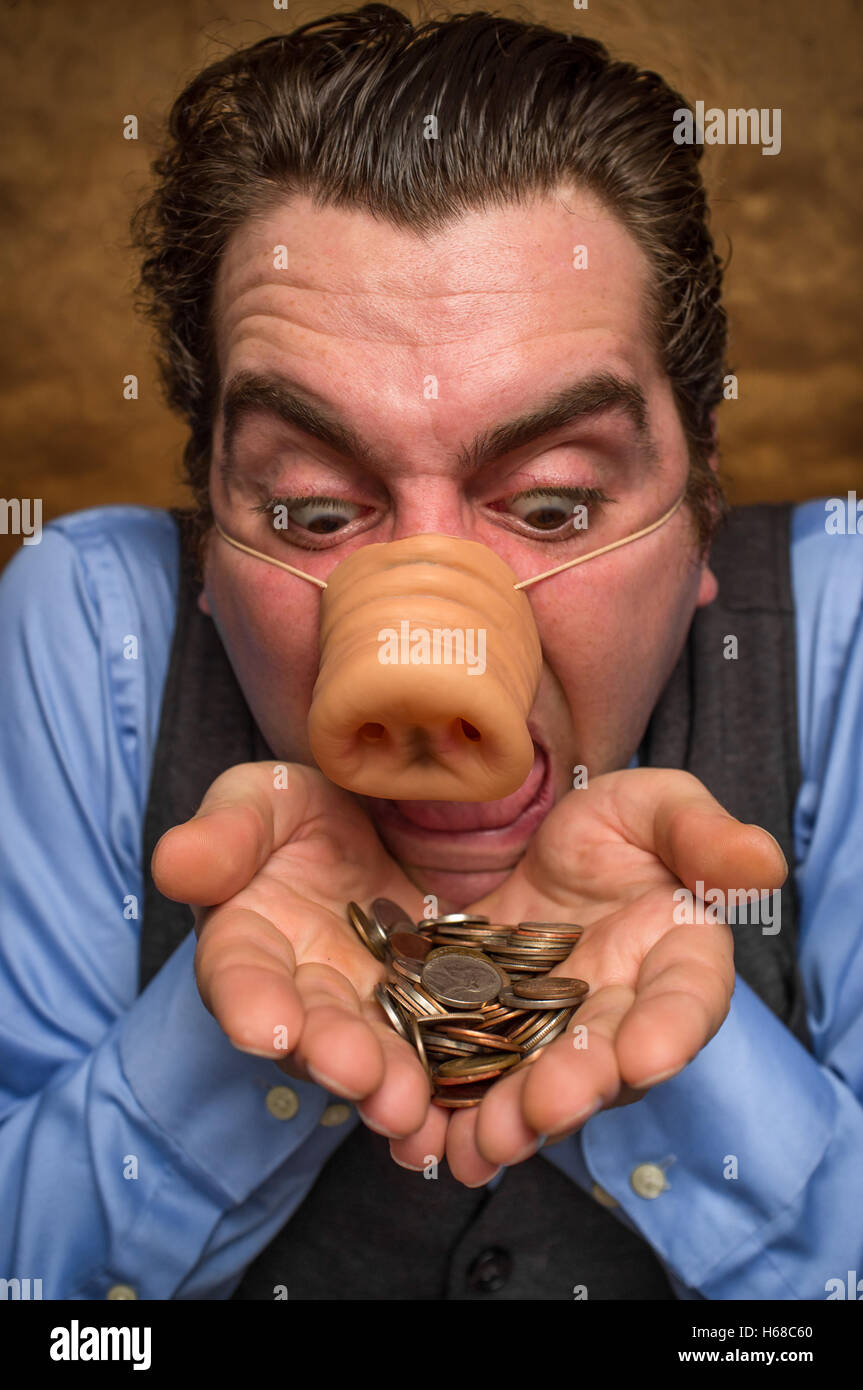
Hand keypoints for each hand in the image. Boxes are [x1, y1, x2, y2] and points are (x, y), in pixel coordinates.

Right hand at [151, 763, 447, 1149]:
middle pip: (310, 1032)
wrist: (399, 814)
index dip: (248, 999)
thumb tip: (176, 865)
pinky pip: (440, 1057)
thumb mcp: (270, 797)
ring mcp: (371, 1008)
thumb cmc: (313, 803)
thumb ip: (228, 829)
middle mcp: (306, 988)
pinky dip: (447, 1091)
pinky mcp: (436, 1015)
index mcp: (251, 934)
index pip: (239, 970)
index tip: (262, 1028)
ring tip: (407, 1105)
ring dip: (386, 1084)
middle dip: (330, 1055)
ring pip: (375, 1055)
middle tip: (355, 1075)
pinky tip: (456, 1114)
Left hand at [388, 767, 788, 1185]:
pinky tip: (430, 1140)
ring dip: (514, 1121)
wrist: (528, 847)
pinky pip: (477, 1085)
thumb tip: (763, 864)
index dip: (672, 1029)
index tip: (648, 1056)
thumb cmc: (613, 826)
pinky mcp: (489, 1042)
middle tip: (546, 1107)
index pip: (687, 996)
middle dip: (578, 1087)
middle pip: (608, 1061)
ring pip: (541, 1088)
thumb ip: (701, 833)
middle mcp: (620, 1013)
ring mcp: (553, 1037)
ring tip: (482, 1142)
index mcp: (676, 956)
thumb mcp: (654, 806)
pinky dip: (455, 1117)